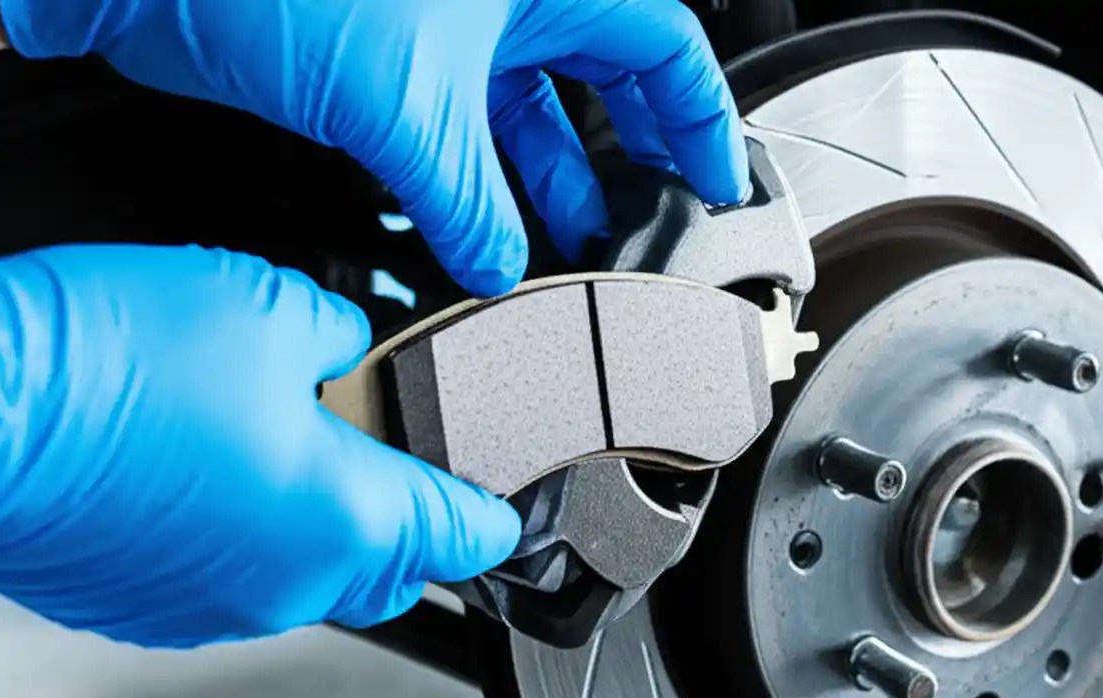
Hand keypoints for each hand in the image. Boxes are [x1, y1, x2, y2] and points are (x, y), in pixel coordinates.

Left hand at [0, 0, 749, 295]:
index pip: (659, 45)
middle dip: (626, 153)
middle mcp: (501, 0)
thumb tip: (496, 266)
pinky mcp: (387, 63)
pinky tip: (482, 235)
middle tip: (651, 217)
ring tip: (572, 244)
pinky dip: (472, 186)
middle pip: (599, 76)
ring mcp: (444, 29)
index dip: (698, 117)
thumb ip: (466, 204)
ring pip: (522, 111)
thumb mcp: (409, 108)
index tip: (716, 180)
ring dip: (544, 182)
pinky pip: (456, 132)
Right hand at [0, 244, 520, 648]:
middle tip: (400, 459)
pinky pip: (235, 580)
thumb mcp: (271, 305)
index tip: (505, 505)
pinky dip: (250, 535)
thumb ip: (338, 334)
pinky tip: (217, 470)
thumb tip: (343, 346)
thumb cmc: (110, 363)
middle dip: (413, 522)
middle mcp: (289, 582)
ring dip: (324, 523)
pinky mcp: (151, 606)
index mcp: (346, 517)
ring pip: (312, 577)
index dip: (495, 514)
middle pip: (394, 569)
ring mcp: (215, 606)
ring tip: (292, 443)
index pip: (462, 536)